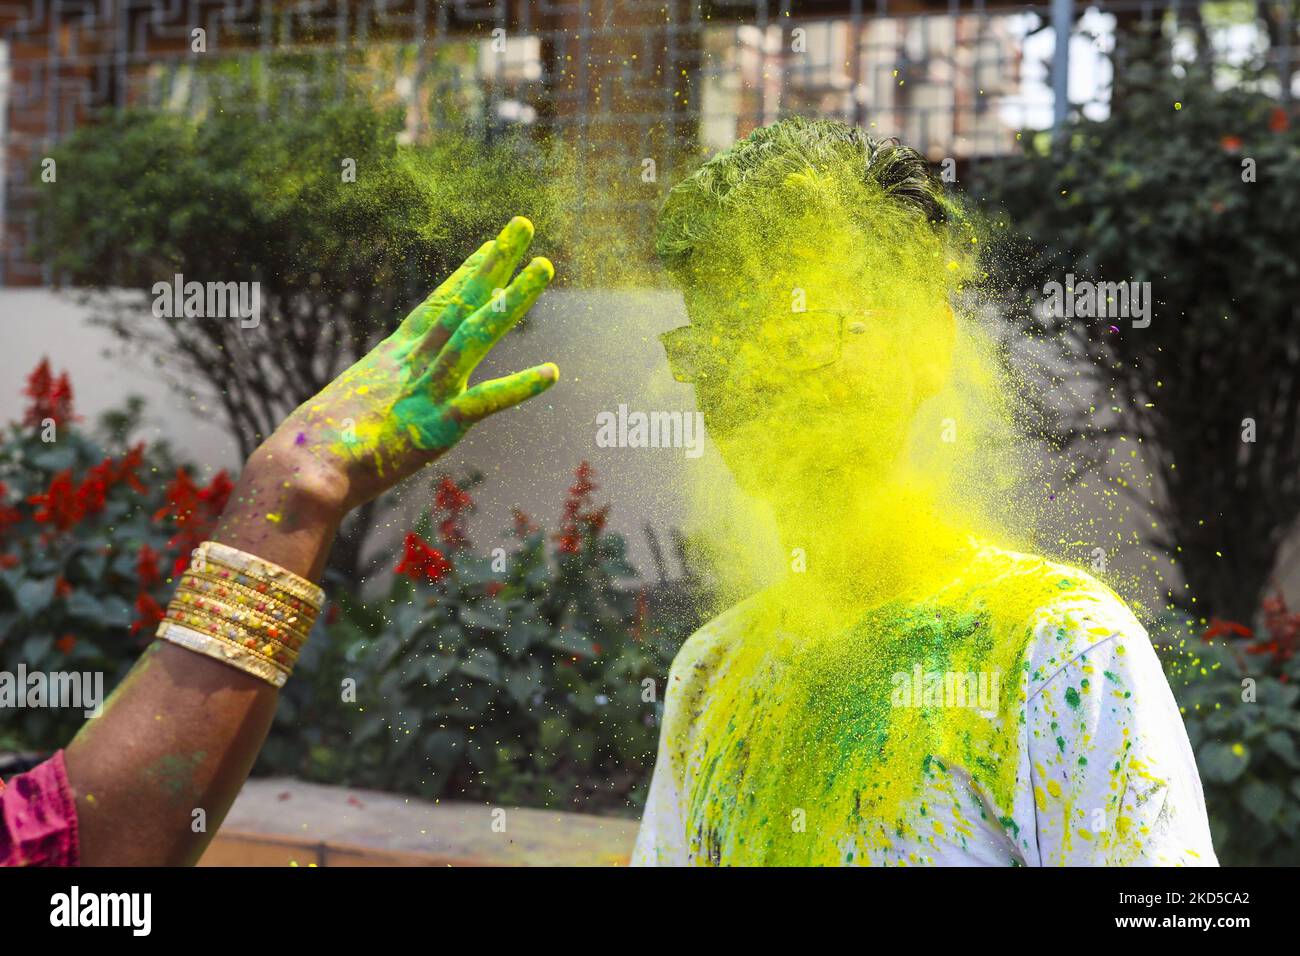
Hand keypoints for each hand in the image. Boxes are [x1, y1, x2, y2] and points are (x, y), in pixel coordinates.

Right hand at [254, 216, 557, 516]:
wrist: (306, 468)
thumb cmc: (320, 447)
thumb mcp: (355, 409)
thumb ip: (377, 401)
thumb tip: (376, 406)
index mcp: (394, 358)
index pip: (439, 306)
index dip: (468, 275)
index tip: (491, 247)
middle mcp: (414, 363)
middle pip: (461, 303)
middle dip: (494, 263)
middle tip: (523, 225)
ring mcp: (427, 390)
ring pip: (477, 334)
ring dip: (512, 300)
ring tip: (543, 267)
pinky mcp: (437, 425)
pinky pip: (485, 402)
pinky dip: (519, 388)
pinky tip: (552, 373)